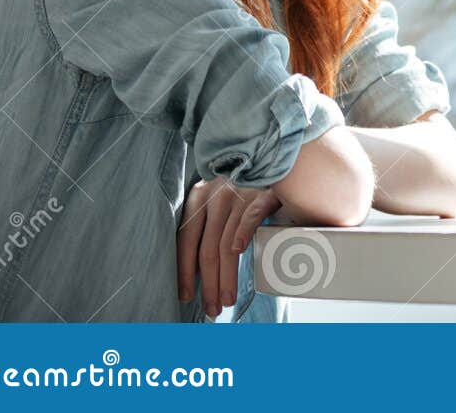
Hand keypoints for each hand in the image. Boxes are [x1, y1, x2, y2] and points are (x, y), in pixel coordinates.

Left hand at [178, 177, 281, 316]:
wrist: (270, 148)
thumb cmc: (244, 180)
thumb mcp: (217, 196)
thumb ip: (208, 223)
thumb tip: (200, 264)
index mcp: (198, 198)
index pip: (185, 242)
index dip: (184, 272)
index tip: (186, 296)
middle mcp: (215, 197)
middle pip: (207, 249)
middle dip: (208, 284)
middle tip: (212, 308)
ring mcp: (239, 194)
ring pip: (227, 243)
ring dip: (226, 276)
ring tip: (226, 300)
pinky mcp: (263, 193)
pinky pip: (249, 218)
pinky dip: (242, 236)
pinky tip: (239, 254)